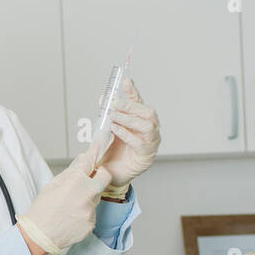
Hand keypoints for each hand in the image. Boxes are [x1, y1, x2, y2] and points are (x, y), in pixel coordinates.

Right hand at [15, 144, 111, 254]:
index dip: (97, 149)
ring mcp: (91, 210)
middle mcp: (87, 194)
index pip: (91, 160)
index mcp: (75, 181)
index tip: (104, 139)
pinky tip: (72, 216)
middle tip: (89, 178)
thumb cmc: (42, 210)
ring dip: (88, 197)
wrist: (38, 235)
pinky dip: (85, 212)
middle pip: (105, 176)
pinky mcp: (92, 223)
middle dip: (100, 174)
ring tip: (70, 205)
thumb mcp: (52, 185)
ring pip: (97, 196)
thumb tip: (83, 161)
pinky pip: (93, 212)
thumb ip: (71, 172)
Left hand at [95, 77, 158, 196]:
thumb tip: (103, 98)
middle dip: (130, 106)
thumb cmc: (112, 150)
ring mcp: (151, 142)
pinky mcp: (146, 156)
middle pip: (146, 112)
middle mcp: (149, 128)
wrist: (111, 174)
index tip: (125, 80)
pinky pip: (140, 143)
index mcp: (139, 119)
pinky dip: (128, 135)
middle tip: (114, 104)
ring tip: (114, 118)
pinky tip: (116, 131)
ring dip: (129, 119)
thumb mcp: (107, 129)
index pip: (138, 102)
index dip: (132, 90)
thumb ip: (107, 115)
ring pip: (147, 126)